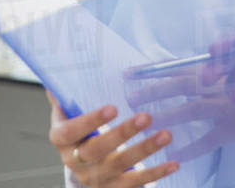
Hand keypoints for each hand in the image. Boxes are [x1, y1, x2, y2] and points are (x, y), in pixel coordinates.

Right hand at [47, 92, 179, 186]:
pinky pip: (134, 184)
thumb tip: (68, 59)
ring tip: (166, 135)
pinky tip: (173, 163)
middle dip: (123, 134)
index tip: (113, 107)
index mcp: (61, 138)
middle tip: (146, 117)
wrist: (83, 158)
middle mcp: (74, 161)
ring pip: (119, 168)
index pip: (71, 131)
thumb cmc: (82, 122)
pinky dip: (155, 174)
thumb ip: (71, 86)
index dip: (90, 121)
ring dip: (144, 151)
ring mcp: (94, 178)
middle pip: (97, 150)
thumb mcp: (73, 105)